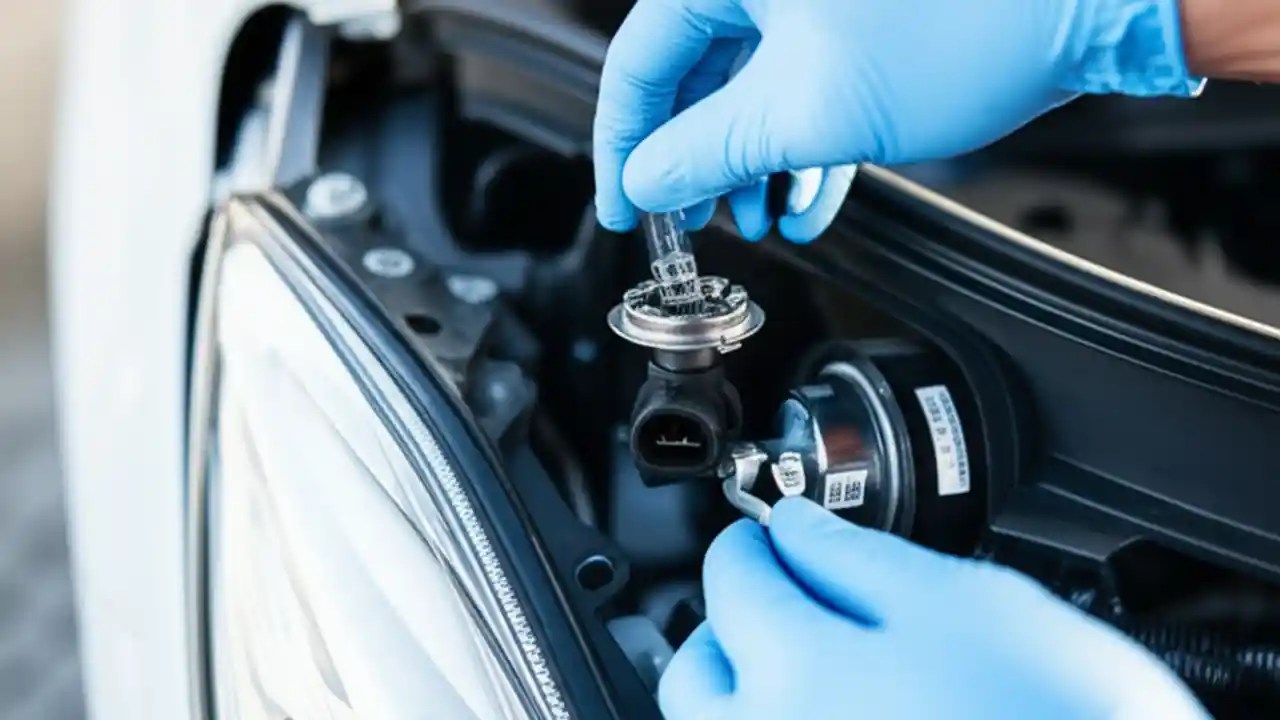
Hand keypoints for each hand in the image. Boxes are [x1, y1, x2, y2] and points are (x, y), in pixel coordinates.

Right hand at [593, 0, 1202, 242]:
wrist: (1091, 2)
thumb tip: (649, 179)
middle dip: (700, 159)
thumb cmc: (966, 26)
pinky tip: (810, 193)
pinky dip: (799, 136)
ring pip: (751, 79)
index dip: (625, 145)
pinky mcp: (858, 10)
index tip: (626, 204)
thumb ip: (707, 149)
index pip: (639, 59)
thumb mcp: (805, 109)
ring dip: (752, 157)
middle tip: (698, 219)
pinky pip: (802, 75)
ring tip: (762, 216)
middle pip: (694, 72)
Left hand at [659, 499, 1207, 719]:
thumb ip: (863, 559)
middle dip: (731, 625)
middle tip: (787, 604)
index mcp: (802, 674)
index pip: (731, 575)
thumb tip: (798, 528)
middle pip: (695, 671)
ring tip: (815, 676)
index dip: (753, 541)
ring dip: (745, 694)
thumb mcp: (976, 605)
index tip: (771, 536)